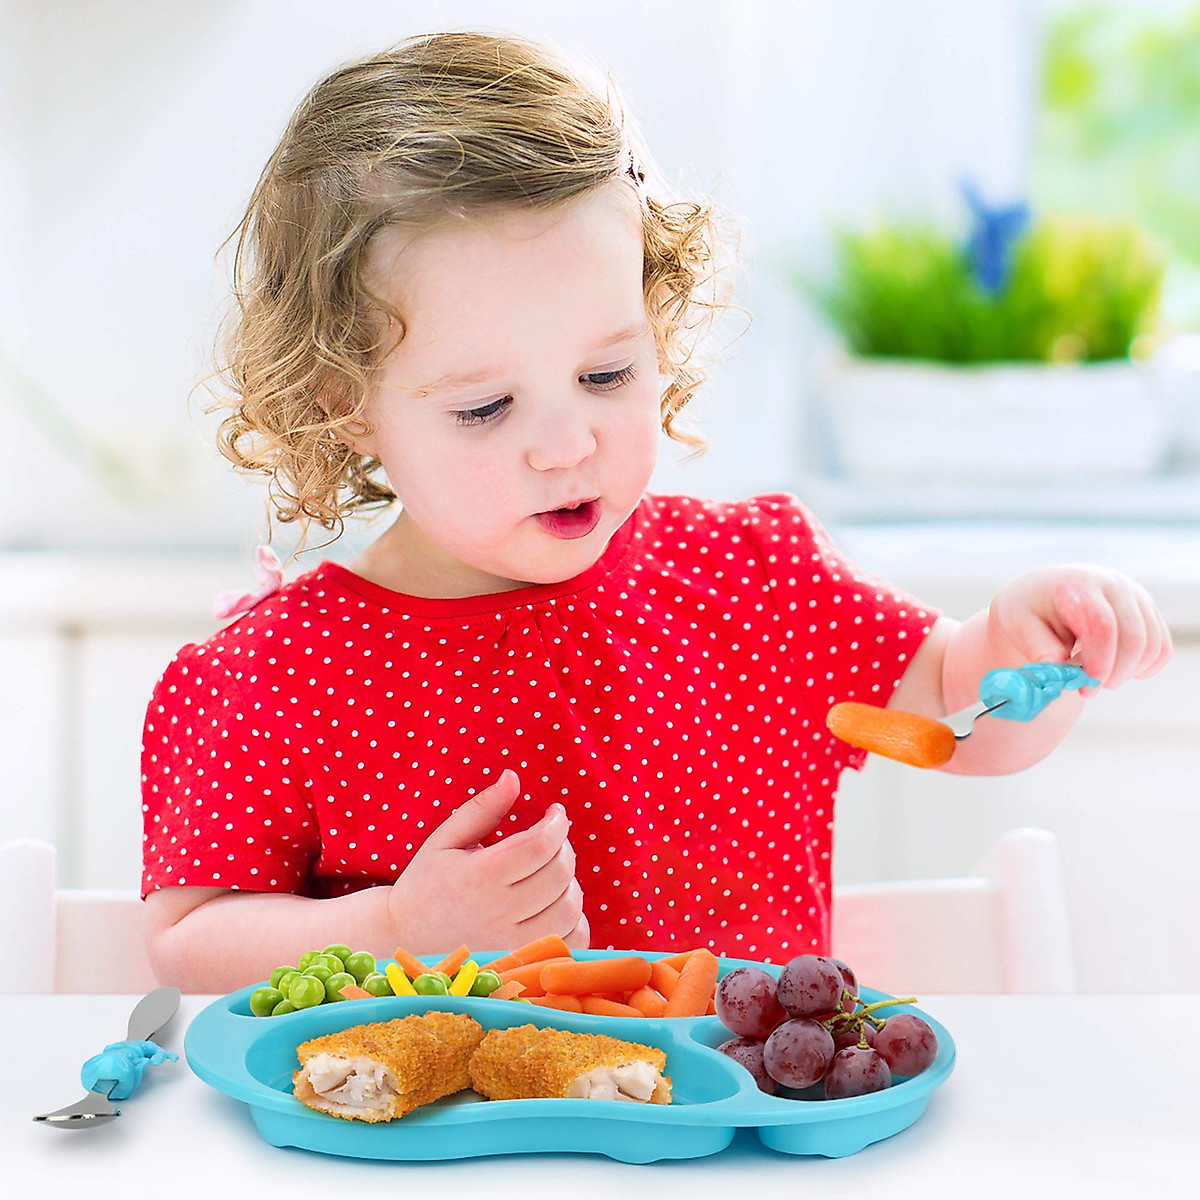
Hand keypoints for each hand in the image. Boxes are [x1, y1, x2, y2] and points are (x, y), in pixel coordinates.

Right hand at [386, 769, 589, 951]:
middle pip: (560, 874)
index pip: (540, 845)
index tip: (556, 813)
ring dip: (570, 883)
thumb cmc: (426, 883)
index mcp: (479, 876)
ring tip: (551, 872)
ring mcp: (512, 943)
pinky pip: (571, 941)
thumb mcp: (446, 839)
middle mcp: (498, 913)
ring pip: (570, 908)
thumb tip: (513, 777)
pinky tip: (554, 904)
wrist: (403, 939)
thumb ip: (482, 808)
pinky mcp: (522, 964)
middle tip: (553, 840)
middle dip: (565, 848)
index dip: (557, 823)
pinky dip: (574, 920)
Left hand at [986, 566, 1172, 696]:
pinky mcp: (1147, 609)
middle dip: (1114, 673)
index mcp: (1077, 585)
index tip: (1086, 685)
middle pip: (1133, 637)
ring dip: (1128, 672)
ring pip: (1151, 644)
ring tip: (1096, 676)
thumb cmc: (1030, 610)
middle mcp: (1113, 584)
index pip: (1102, 625)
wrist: (1043, 591)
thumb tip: (1058, 671)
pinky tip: (1118, 670)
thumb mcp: (1020, 626)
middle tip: (1089, 688)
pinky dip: (1145, 666)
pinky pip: (1161, 646)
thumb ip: (1040, 649)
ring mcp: (1135, 595)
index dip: (1099, 661)